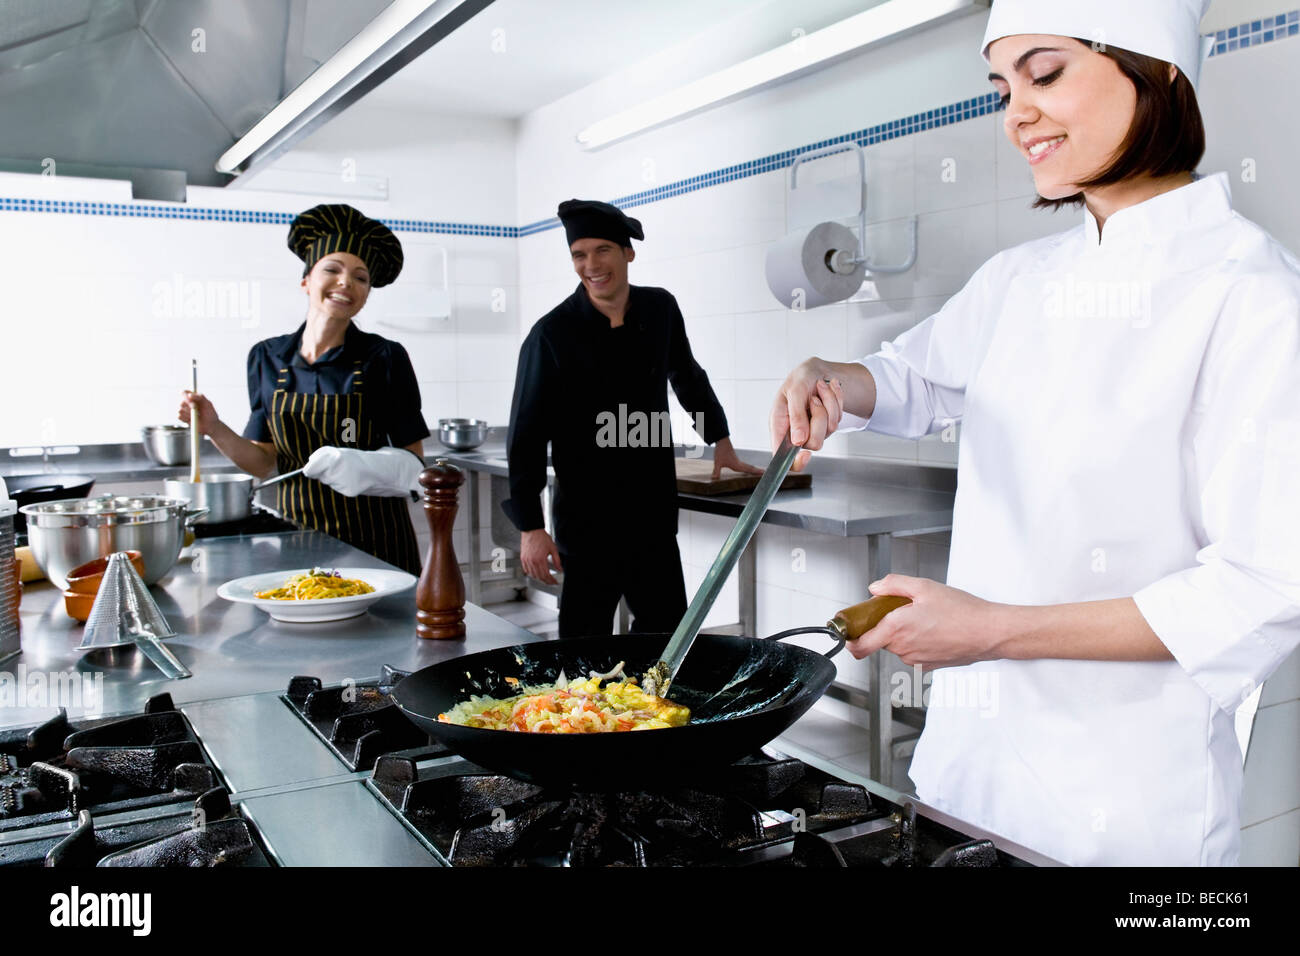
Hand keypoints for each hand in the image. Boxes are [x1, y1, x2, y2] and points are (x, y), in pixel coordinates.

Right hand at [179, 390, 219, 435]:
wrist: (211, 426)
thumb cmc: (210, 413)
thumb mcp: (208, 403)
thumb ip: (200, 397)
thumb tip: (189, 394)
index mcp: (193, 398)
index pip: (184, 392)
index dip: (185, 395)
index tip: (190, 399)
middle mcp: (187, 404)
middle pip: (181, 402)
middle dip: (189, 405)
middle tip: (195, 408)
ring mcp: (184, 411)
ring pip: (180, 410)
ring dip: (188, 413)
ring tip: (196, 415)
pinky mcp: (183, 418)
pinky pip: (179, 416)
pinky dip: (185, 418)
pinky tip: (192, 419)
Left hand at [302, 446, 420, 496]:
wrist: (382, 470)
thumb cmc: (360, 459)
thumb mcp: (341, 452)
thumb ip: (323, 457)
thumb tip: (308, 467)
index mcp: (335, 457)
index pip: (310, 469)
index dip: (310, 469)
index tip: (310, 470)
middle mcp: (338, 470)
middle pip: (320, 476)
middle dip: (325, 472)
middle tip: (340, 467)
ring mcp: (344, 482)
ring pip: (329, 482)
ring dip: (335, 478)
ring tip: (348, 472)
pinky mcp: (349, 491)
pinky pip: (338, 488)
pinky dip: (342, 485)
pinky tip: (352, 480)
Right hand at [520, 529, 562, 584]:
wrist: (532, 530)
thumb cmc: (541, 537)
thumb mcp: (553, 548)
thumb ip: (557, 560)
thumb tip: (560, 568)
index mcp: (540, 559)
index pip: (546, 575)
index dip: (551, 580)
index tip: (554, 581)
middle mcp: (532, 561)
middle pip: (539, 577)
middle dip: (546, 581)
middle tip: (551, 581)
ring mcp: (526, 560)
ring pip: (532, 575)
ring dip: (539, 578)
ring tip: (545, 578)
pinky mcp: (523, 559)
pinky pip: (526, 570)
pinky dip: (531, 573)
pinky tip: (535, 572)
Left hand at [710, 437, 763, 479]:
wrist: (722, 441)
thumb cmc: (721, 451)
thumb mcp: (717, 462)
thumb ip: (716, 471)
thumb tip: (714, 479)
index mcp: (737, 465)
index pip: (749, 470)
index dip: (756, 472)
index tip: (764, 473)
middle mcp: (739, 463)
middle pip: (750, 468)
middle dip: (757, 471)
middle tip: (765, 474)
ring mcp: (738, 461)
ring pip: (748, 466)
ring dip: (754, 469)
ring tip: (760, 472)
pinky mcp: (735, 459)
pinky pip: (744, 465)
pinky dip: (748, 467)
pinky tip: (747, 469)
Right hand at [770, 359, 844, 470]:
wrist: (817, 370)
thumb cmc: (800, 379)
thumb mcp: (794, 390)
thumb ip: (795, 415)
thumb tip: (797, 441)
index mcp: (779, 427)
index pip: (783, 457)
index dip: (794, 462)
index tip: (805, 455)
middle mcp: (796, 433)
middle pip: (814, 443)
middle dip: (819, 417)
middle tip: (813, 399)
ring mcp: (813, 430)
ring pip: (829, 429)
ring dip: (828, 404)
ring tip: (819, 388)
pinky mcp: (827, 425)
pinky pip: (838, 419)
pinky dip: (836, 401)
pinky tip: (828, 389)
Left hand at [847, 574, 1000, 668]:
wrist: (989, 633)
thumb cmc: (962, 611)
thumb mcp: (924, 586)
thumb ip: (893, 585)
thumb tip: (874, 589)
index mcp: (896, 629)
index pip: (859, 646)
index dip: (850, 639)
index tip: (851, 629)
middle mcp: (902, 649)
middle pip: (879, 639)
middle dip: (884, 625)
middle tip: (903, 608)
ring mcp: (915, 660)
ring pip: (897, 645)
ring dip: (903, 632)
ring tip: (926, 617)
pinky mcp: (928, 666)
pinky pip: (913, 652)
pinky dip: (917, 641)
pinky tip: (935, 629)